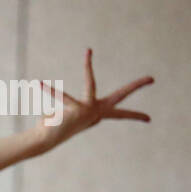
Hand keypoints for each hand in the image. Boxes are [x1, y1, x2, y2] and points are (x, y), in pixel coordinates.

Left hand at [36, 48, 153, 149]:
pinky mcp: (75, 109)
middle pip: (120, 97)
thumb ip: (68, 110)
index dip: (135, 116)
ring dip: (89, 66)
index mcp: (97, 114)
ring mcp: (87, 110)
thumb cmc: (55, 127)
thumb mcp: (64, 118)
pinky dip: (48, 90)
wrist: (45, 140)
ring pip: (91, 83)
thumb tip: (57, 111)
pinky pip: (61, 96)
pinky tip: (38, 83)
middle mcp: (95, 111)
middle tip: (152, 78)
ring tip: (88, 51)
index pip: (119, 114)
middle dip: (136, 86)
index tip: (149, 119)